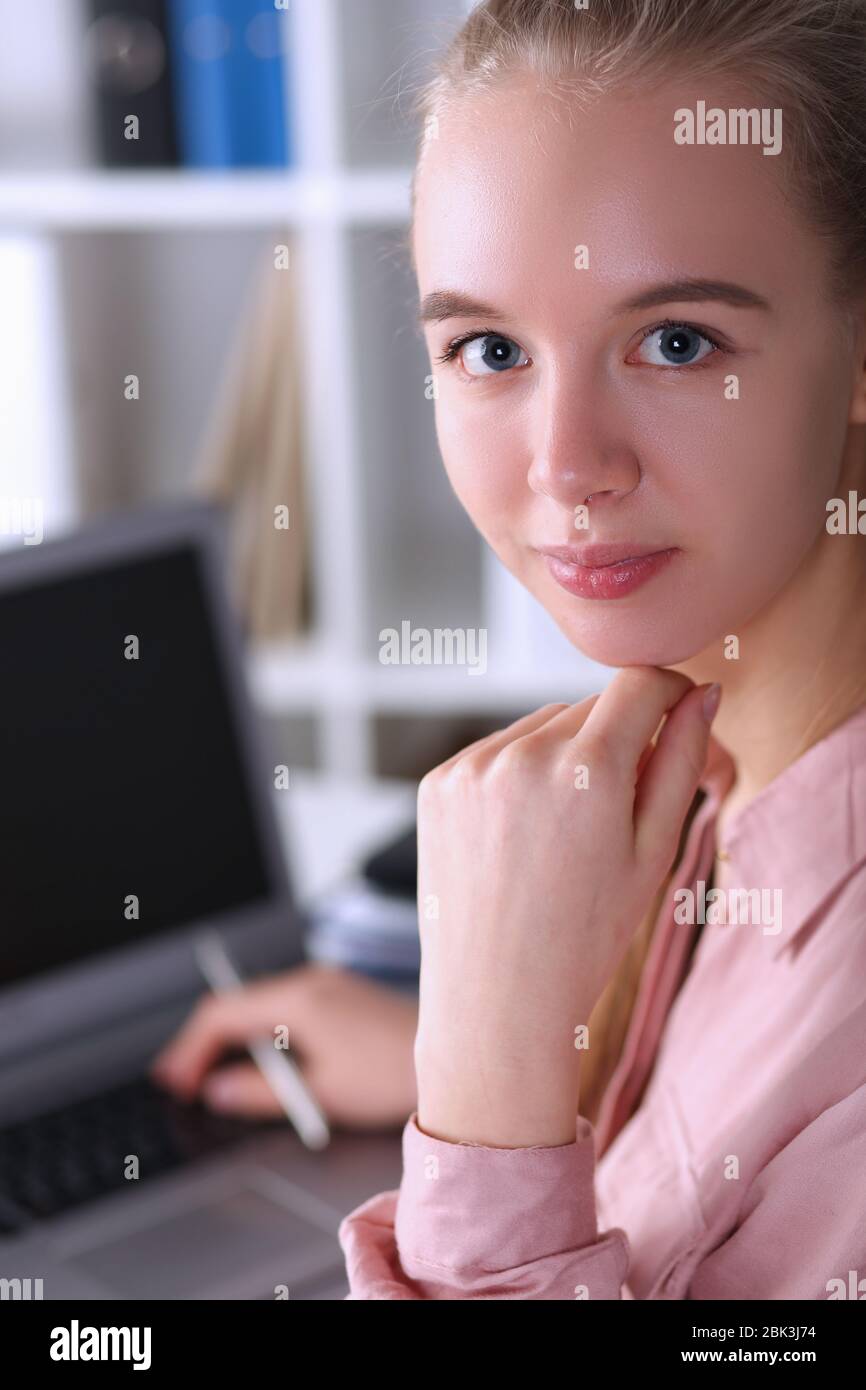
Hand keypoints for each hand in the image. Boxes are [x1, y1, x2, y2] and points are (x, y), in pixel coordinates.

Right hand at [149, 962, 417, 1128]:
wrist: (457, 1056)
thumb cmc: (394, 1074)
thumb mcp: (319, 1093)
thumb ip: (261, 1093)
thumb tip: (218, 1090)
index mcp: (297, 999)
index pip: (221, 1014)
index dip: (190, 1048)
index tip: (175, 1080)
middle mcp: (309, 981)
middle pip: (236, 1004)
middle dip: (205, 1042)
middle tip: (185, 1080)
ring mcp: (327, 983)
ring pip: (260, 1003)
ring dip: (233, 1037)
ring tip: (216, 1074)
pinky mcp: (341, 994)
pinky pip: (285, 1005)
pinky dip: (262, 1030)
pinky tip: (263, 1059)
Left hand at [413, 667, 720, 1148]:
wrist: (496, 1000)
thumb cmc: (586, 937)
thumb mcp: (653, 852)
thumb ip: (681, 761)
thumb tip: (703, 694)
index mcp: (588, 770)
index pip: (641, 682)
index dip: (670, 693)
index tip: (679, 714)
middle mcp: (522, 754)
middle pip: (590, 707)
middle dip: (615, 740)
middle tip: (615, 815)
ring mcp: (471, 767)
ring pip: (542, 728)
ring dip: (563, 756)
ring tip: (562, 835)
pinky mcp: (438, 782)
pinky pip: (496, 752)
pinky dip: (517, 774)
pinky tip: (521, 837)